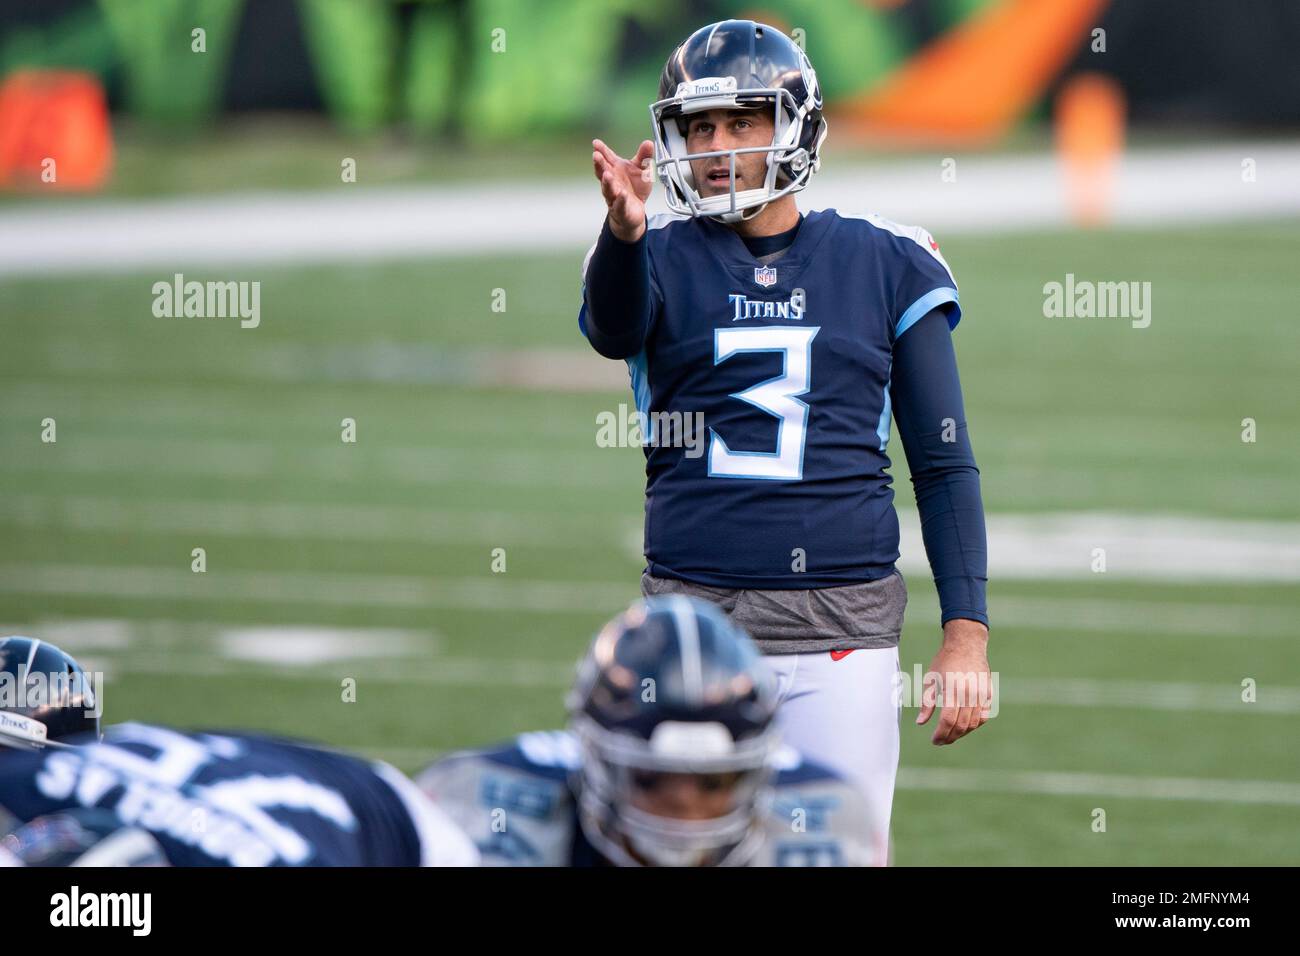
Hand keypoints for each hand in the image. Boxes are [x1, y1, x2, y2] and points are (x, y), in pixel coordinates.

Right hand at [592, 138, 653, 242]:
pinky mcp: (621, 209)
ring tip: (607, 175)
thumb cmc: (635, 188)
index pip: (607, 159)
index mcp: (615, 170)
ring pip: (608, 189)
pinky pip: (620, 204)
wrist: (635, 211)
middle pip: (603, 172)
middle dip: (599, 164)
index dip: (601, 150)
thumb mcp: (642, 170)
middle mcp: (612, 182)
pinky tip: (622, 194)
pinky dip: (621, 200)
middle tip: (596, 155)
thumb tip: (648, 143)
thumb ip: (644, 157)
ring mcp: (614, 196)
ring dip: (607, 182)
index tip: (596, 143)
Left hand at [916, 619, 990, 745]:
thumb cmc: (944, 661)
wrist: (966, 644)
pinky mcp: (988, 694)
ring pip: (973, 723)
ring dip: (961, 733)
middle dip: (950, 737)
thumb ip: (927, 703)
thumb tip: (920, 723)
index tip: (934, 740)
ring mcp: (981, 694)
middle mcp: (969, 693)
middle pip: (961, 725)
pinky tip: (964, 727)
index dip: (941, 734)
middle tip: (940, 741)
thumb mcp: (931, 679)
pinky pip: (983, 716)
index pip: (948, 720)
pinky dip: (974, 725)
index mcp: (953, 689)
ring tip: (950, 736)